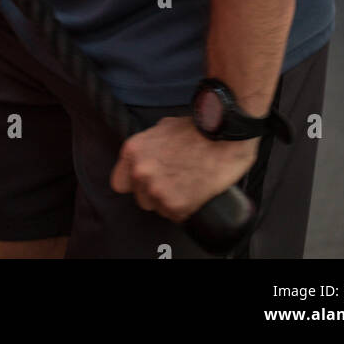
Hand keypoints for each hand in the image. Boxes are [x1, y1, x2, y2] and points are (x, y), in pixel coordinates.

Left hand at [110, 115, 258, 221]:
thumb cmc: (197, 129)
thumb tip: (146, 153)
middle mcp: (141, 172)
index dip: (133, 183)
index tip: (145, 182)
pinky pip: (176, 215)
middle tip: (173, 181)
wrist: (224, 137)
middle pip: (140, 198)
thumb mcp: (163, 127)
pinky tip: (195, 194)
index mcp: (133, 151)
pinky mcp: (176, 206)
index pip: (119, 182)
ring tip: (186, 186)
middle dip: (154, 193)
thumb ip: (149, 143)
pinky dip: (186, 209)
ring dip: (169, 202)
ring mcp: (158, 191)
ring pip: (157, 209)